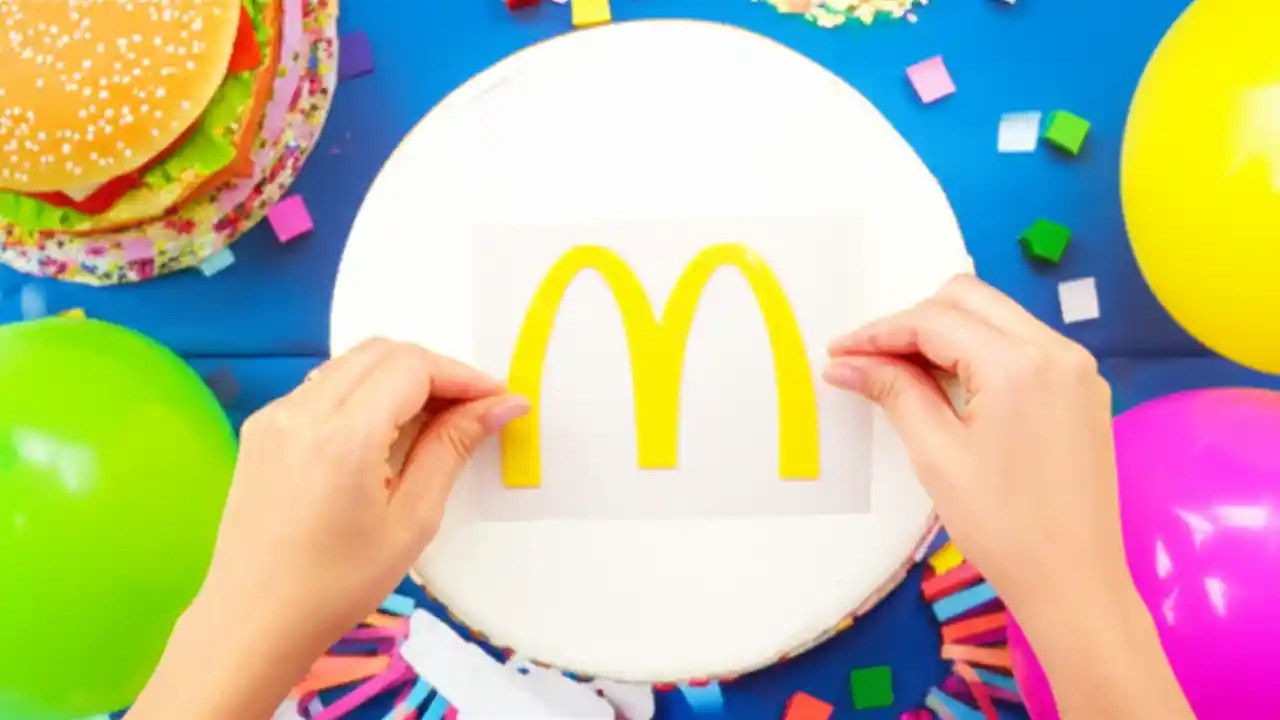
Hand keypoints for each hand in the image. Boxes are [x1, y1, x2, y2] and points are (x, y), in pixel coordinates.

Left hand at [127, 339, 528, 719]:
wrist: (254, 620)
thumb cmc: (336, 585)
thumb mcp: (412, 519)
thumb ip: (453, 448)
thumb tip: (500, 406)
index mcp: (343, 438)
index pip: (413, 367)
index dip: (462, 375)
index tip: (495, 399)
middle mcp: (301, 413)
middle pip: (383, 351)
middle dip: (434, 370)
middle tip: (470, 409)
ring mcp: (275, 416)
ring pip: (352, 363)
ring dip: (398, 378)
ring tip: (432, 423)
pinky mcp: (262, 427)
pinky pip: (324, 386)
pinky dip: (364, 393)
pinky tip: (385, 434)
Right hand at [824, 275, 1119, 610]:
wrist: (1075, 581)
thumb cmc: (1002, 526)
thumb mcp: (936, 456)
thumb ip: (893, 392)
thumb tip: (845, 363)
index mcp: (1019, 365)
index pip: (934, 320)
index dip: (879, 333)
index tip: (839, 353)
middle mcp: (1056, 350)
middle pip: (968, 299)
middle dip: (912, 322)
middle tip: (871, 362)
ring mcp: (1078, 367)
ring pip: (996, 316)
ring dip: (946, 333)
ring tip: (904, 376)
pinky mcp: (1084, 388)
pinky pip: (1023, 344)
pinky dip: (981, 352)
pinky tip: (953, 388)